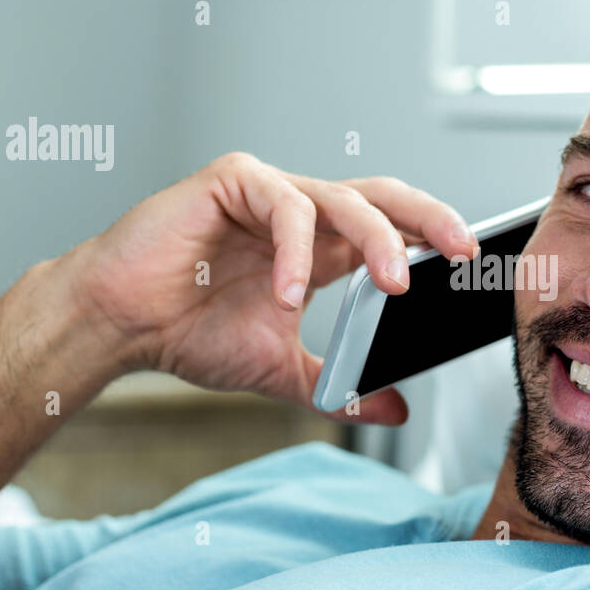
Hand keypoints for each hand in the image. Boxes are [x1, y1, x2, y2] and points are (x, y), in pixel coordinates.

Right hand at [68, 152, 478, 423]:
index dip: (432, 237)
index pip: (392, 227)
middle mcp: (301, 212)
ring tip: (392, 285)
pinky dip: (295, 252)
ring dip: (376, 240)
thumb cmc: (189, 334)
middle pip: (383, 197)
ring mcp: (267, 190)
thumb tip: (396, 408)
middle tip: (462, 251)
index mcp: (320, 247)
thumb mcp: (282, 369)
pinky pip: (282, 205)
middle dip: (429, 219)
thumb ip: (338, 386)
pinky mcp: (232, 181)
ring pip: (342, 198)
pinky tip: (288, 295)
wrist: (119, 327)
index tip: (471, 266)